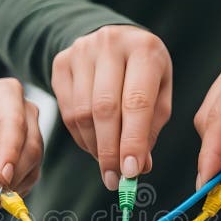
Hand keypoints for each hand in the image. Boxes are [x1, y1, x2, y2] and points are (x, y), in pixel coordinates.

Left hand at [0, 78, 42, 205]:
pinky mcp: (27, 158)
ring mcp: (29, 136)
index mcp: (4, 93)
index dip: (10, 151)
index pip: (14, 123)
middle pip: (30, 147)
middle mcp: (24, 112)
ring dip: (8, 190)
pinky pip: (27, 180)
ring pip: (32, 167)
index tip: (1, 177)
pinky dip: (9, 195)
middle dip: (9, 177)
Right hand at [51, 25, 171, 189]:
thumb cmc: (143, 73)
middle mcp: (110, 44)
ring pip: (82, 113)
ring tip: (107, 163)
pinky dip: (81, 137)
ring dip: (94, 147)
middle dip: (109, 151)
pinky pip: (67, 111)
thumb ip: (150, 129)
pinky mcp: (61, 62)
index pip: (136, 102)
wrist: (114, 40)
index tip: (131, 172)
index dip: (132, 141)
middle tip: (115, 180)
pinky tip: (94, 144)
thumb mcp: (159, 94)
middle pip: (104, 109)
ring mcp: (81, 51)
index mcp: (144, 49)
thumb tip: (138, 167)